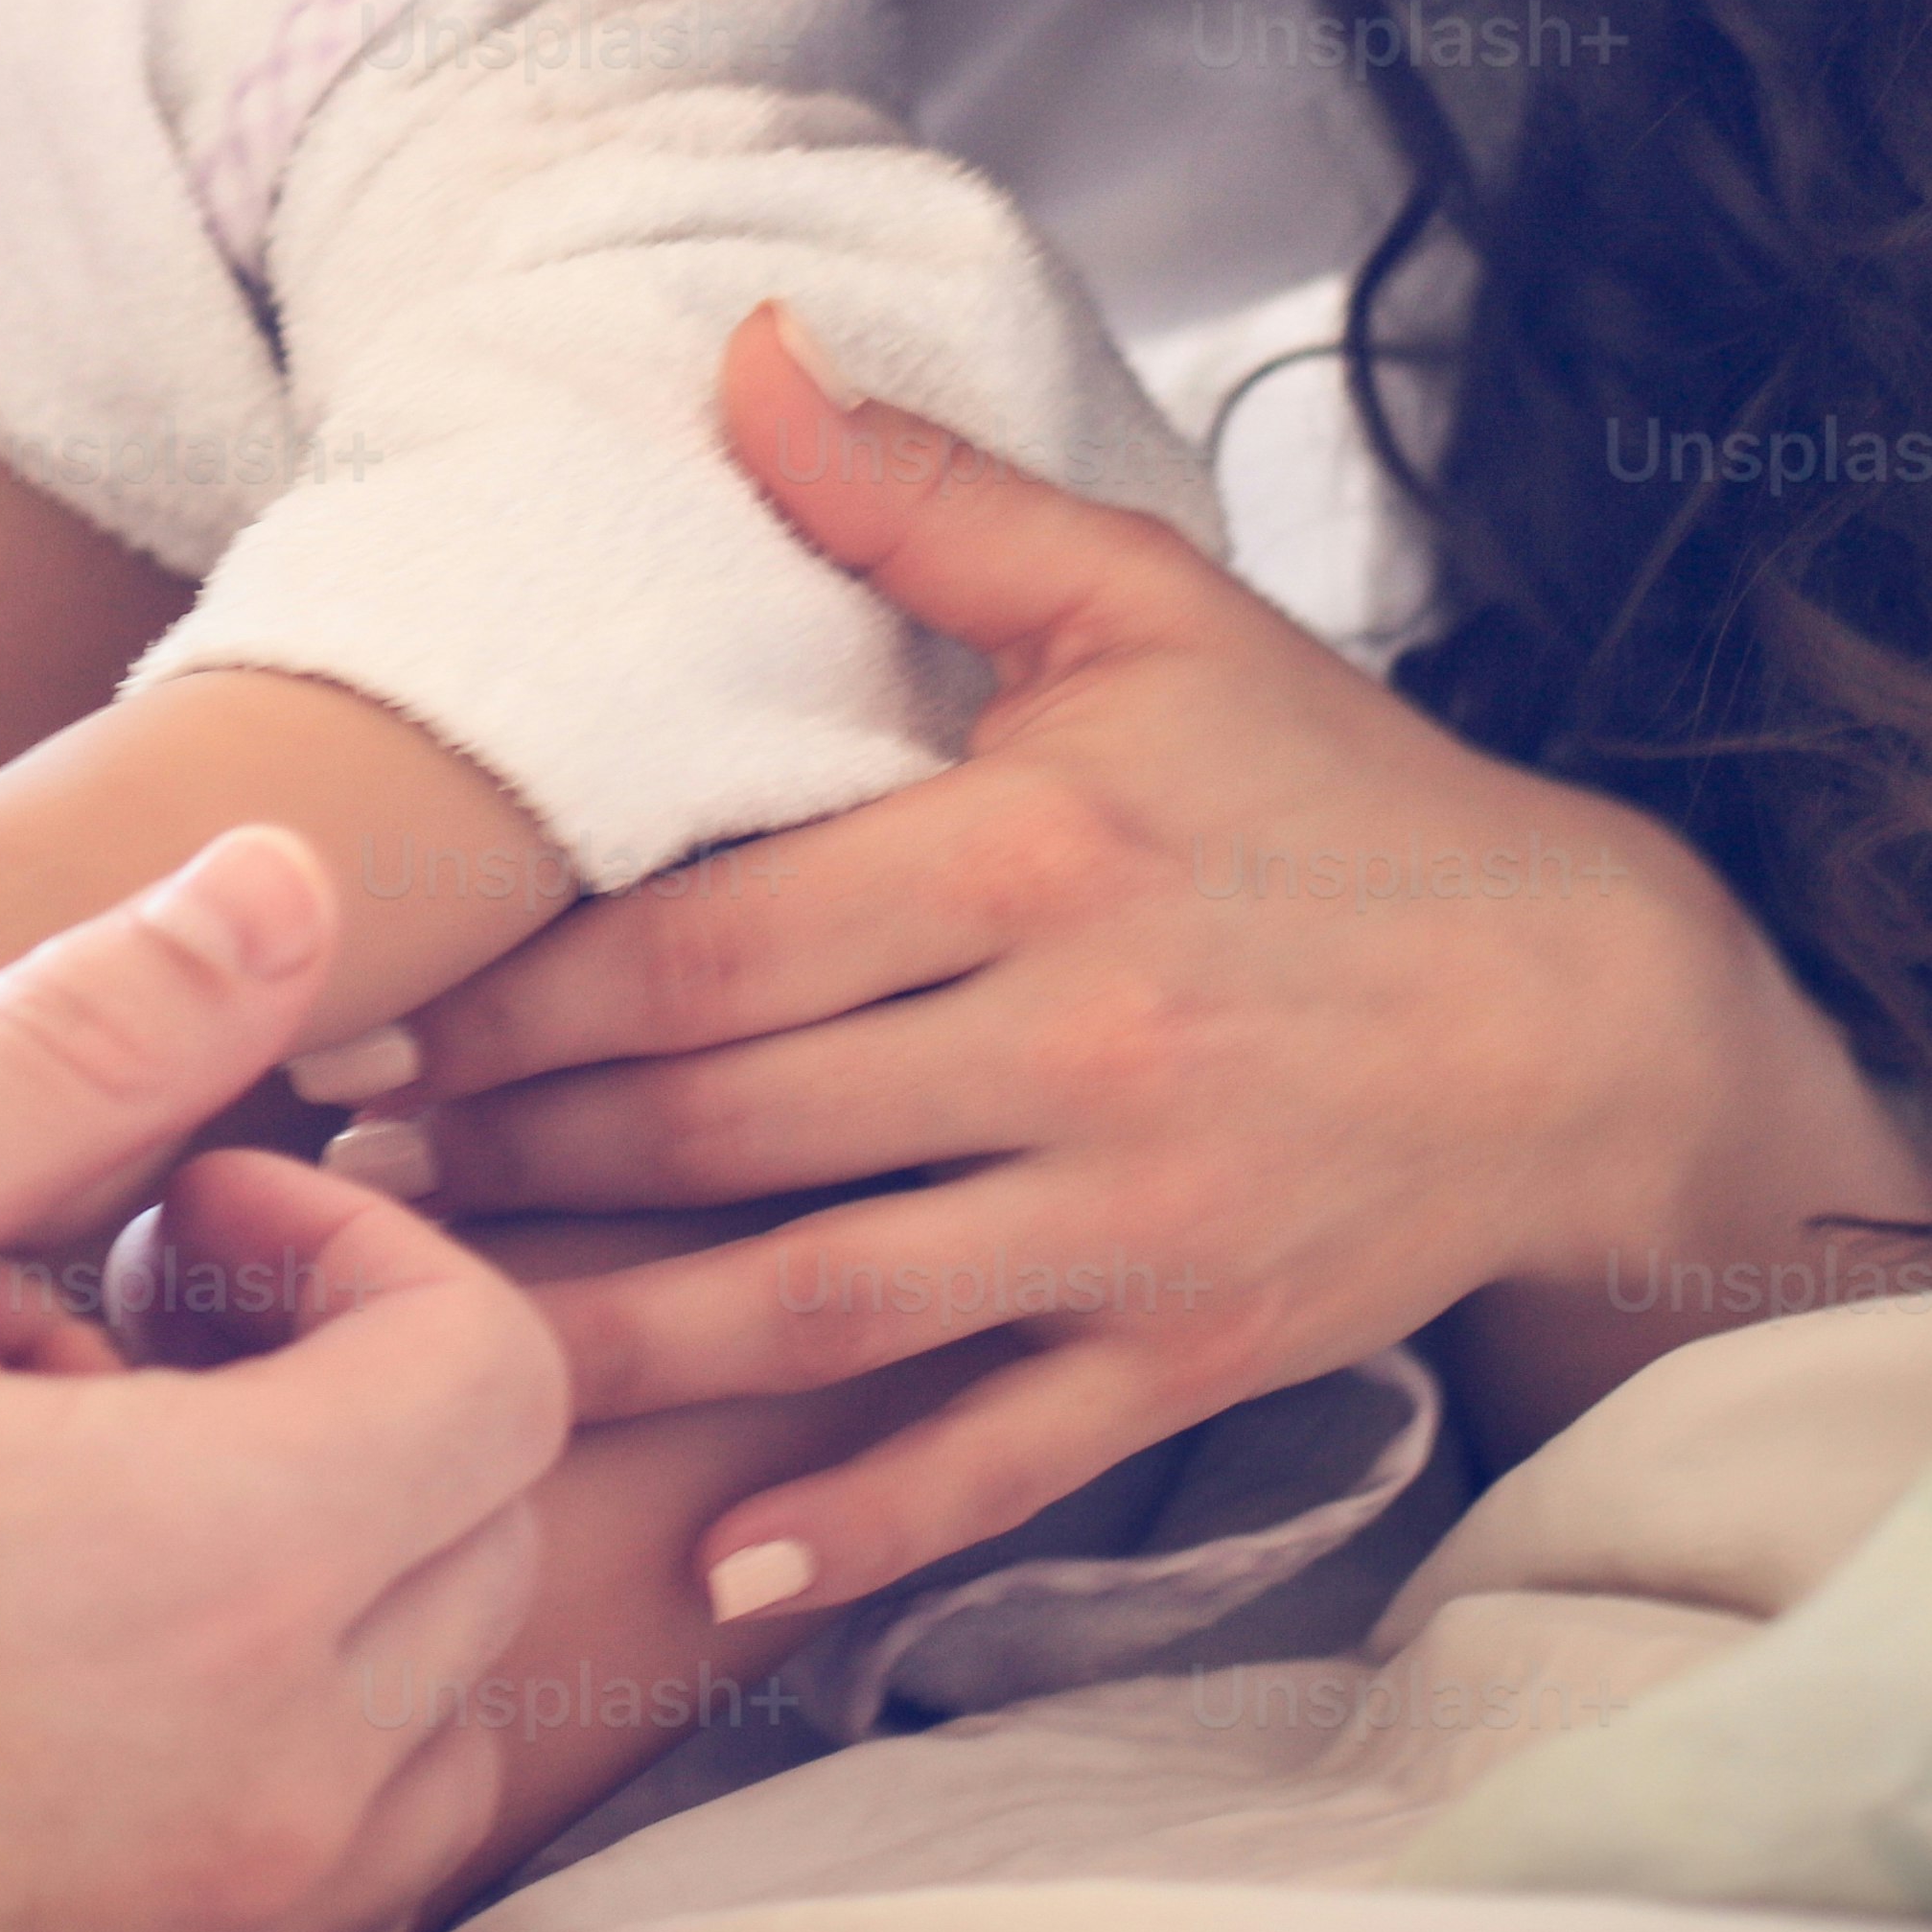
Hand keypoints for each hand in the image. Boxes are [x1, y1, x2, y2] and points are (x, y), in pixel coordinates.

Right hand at [0, 828, 568, 1931]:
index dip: (342, 1241)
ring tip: (59, 1500)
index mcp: (219, 1571)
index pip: (490, 1363)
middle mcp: (267, 1787)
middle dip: (325, 1390)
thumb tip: (292, 878)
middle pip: (478, 1530)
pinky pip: (335, 1884)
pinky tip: (54, 1677)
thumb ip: (69, 1043)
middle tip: (78, 1337)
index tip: (151, 1223)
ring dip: (316, 1572)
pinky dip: (268, 1755)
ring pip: (430, 1713)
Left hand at [313, 308, 1931, 1624]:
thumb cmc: (1334, 794)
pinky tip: (707, 1575)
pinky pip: (993, 1458)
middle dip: (513, 1161)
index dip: (515, 995)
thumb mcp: (1146, 609)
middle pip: (725, 1125)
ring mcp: (1131, 1218)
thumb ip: (922, 503)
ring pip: (819, 1301)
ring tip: (441, 1335)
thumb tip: (742, 356)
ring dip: (613, 1337)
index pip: (705, 941)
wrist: (1594, 1006)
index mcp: (1030, 855)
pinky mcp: (1192, 1353)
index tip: (370, 1018)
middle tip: (338, 1179)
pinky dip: (853, 1528)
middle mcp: (1072, 1046)